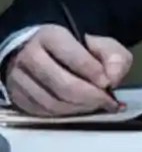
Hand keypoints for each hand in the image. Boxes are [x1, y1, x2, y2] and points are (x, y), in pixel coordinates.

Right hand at [3, 24, 130, 116]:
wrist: (46, 52)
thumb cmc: (77, 49)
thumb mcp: (102, 45)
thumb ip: (114, 58)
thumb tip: (113, 78)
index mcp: (51, 36)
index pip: (73, 57)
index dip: (94, 73)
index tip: (109, 83)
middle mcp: (30, 55)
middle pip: (62, 85)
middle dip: (90, 97)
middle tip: (107, 101)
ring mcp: (19, 77)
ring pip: (52, 102)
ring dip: (79, 108)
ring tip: (96, 105)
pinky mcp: (16, 95)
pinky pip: (42, 112)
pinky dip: (65, 115)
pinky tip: (80, 108)